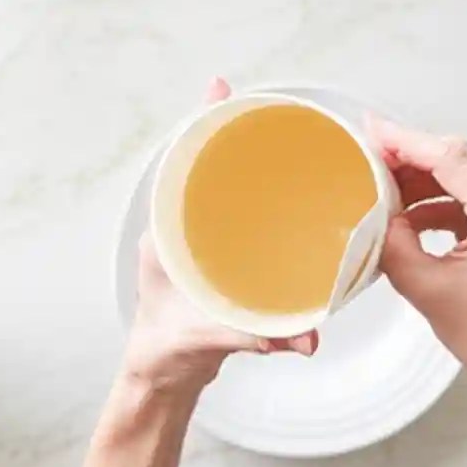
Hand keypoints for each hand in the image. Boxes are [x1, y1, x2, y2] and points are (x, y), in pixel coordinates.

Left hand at [121, 78, 317, 397]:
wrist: (162, 377)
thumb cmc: (169, 352)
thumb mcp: (212, 341)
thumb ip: (256, 339)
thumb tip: (305, 337)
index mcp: (164, 240)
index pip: (178, 170)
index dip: (197, 128)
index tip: (217, 89)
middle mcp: (176, 234)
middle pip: (197, 169)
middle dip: (218, 131)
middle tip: (246, 97)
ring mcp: (193, 243)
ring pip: (212, 188)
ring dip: (234, 158)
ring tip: (267, 127)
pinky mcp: (213, 257)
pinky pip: (228, 212)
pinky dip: (248, 192)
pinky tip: (273, 181)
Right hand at [369, 116, 466, 402]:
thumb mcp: (425, 288)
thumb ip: (395, 243)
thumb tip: (375, 213)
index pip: (449, 157)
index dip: (406, 141)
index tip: (372, 130)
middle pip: (457, 157)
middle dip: (411, 156)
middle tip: (369, 159)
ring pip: (463, 174)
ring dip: (423, 179)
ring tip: (383, 192)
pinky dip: (439, 200)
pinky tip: (410, 218)